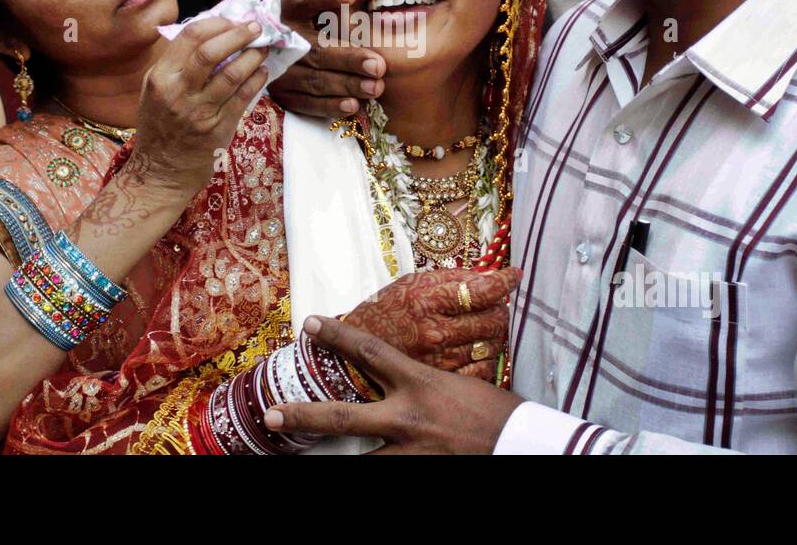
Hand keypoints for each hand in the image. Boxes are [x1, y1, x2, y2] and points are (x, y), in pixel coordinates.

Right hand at [128, 16, 268, 192]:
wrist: (160, 173)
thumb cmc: (160, 128)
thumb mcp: (156, 92)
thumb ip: (177, 65)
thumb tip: (212, 35)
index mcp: (160, 77)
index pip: (190, 37)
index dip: (217, 23)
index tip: (233, 20)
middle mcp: (177, 92)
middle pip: (211, 51)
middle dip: (238, 34)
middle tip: (255, 28)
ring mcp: (199, 112)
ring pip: (232, 74)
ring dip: (253, 56)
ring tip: (263, 49)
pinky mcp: (218, 128)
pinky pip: (243, 97)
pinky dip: (257, 80)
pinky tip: (262, 72)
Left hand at [264, 315, 524, 453]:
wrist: (525, 442)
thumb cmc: (498, 410)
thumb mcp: (459, 382)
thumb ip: (424, 381)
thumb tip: (399, 375)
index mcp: (420, 382)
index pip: (370, 350)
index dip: (337, 335)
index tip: (311, 323)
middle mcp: (408, 416)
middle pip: (344, 414)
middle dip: (304, 415)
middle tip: (270, 415)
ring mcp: (412, 450)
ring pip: (359, 459)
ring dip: (328, 459)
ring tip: (298, 456)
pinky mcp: (423, 471)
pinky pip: (385, 472)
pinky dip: (370, 467)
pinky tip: (352, 465)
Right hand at [267, 0, 384, 118]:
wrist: (266, 47)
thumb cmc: (295, 7)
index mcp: (285, 5)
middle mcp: (281, 38)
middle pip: (314, 47)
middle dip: (347, 55)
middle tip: (379, 61)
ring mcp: (282, 70)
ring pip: (315, 78)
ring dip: (347, 83)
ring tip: (377, 83)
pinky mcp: (286, 95)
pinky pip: (308, 104)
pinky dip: (331, 106)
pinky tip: (356, 106)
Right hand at [343, 267, 518, 382]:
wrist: (351, 358)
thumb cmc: (382, 315)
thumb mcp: (409, 285)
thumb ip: (449, 280)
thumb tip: (487, 276)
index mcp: (427, 302)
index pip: (482, 289)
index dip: (504, 281)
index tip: (512, 276)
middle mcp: (437, 332)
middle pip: (493, 319)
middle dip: (500, 309)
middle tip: (493, 305)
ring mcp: (442, 360)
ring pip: (491, 344)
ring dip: (493, 333)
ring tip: (481, 327)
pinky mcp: (443, 382)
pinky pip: (483, 370)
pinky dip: (486, 358)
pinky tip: (475, 350)